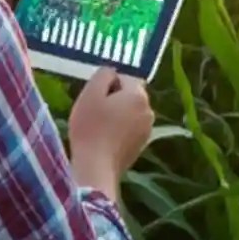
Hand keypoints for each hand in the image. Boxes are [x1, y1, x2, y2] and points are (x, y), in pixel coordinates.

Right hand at [67, 67, 154, 201]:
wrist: (96, 167)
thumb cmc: (90, 127)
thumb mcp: (90, 93)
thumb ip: (104, 74)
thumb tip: (112, 71)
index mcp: (139, 95)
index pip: (124, 77)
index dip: (106, 85)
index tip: (94, 98)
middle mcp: (148, 110)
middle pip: (129, 94)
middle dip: (113, 98)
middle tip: (94, 111)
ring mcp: (147, 129)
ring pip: (130, 112)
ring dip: (117, 114)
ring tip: (98, 126)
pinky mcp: (141, 145)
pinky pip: (130, 128)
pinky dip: (119, 129)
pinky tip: (104, 139)